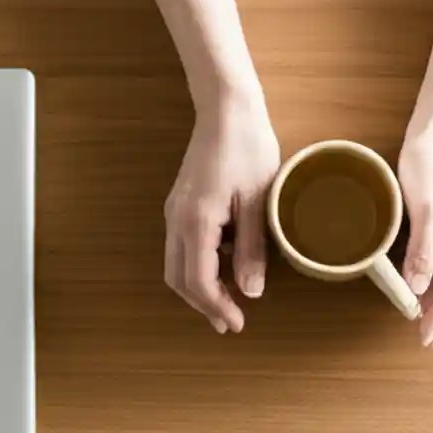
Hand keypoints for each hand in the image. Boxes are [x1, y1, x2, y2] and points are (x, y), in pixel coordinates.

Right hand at [164, 94, 279, 333]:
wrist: (226, 110)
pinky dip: (199, 266)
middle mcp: (176, 220)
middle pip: (178, 279)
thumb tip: (251, 292)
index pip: (198, 282)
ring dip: (198, 288)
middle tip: (230, 322)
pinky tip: (225, 264)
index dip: (217, 308)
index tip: (239, 323)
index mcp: (196, 221)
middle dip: (203, 305)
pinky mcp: (180, 204)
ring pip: (176, 264)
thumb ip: (252, 248)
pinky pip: (182, 246)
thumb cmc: (247, 148)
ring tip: (228, 301)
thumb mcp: (257, 201)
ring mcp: (174, 211)